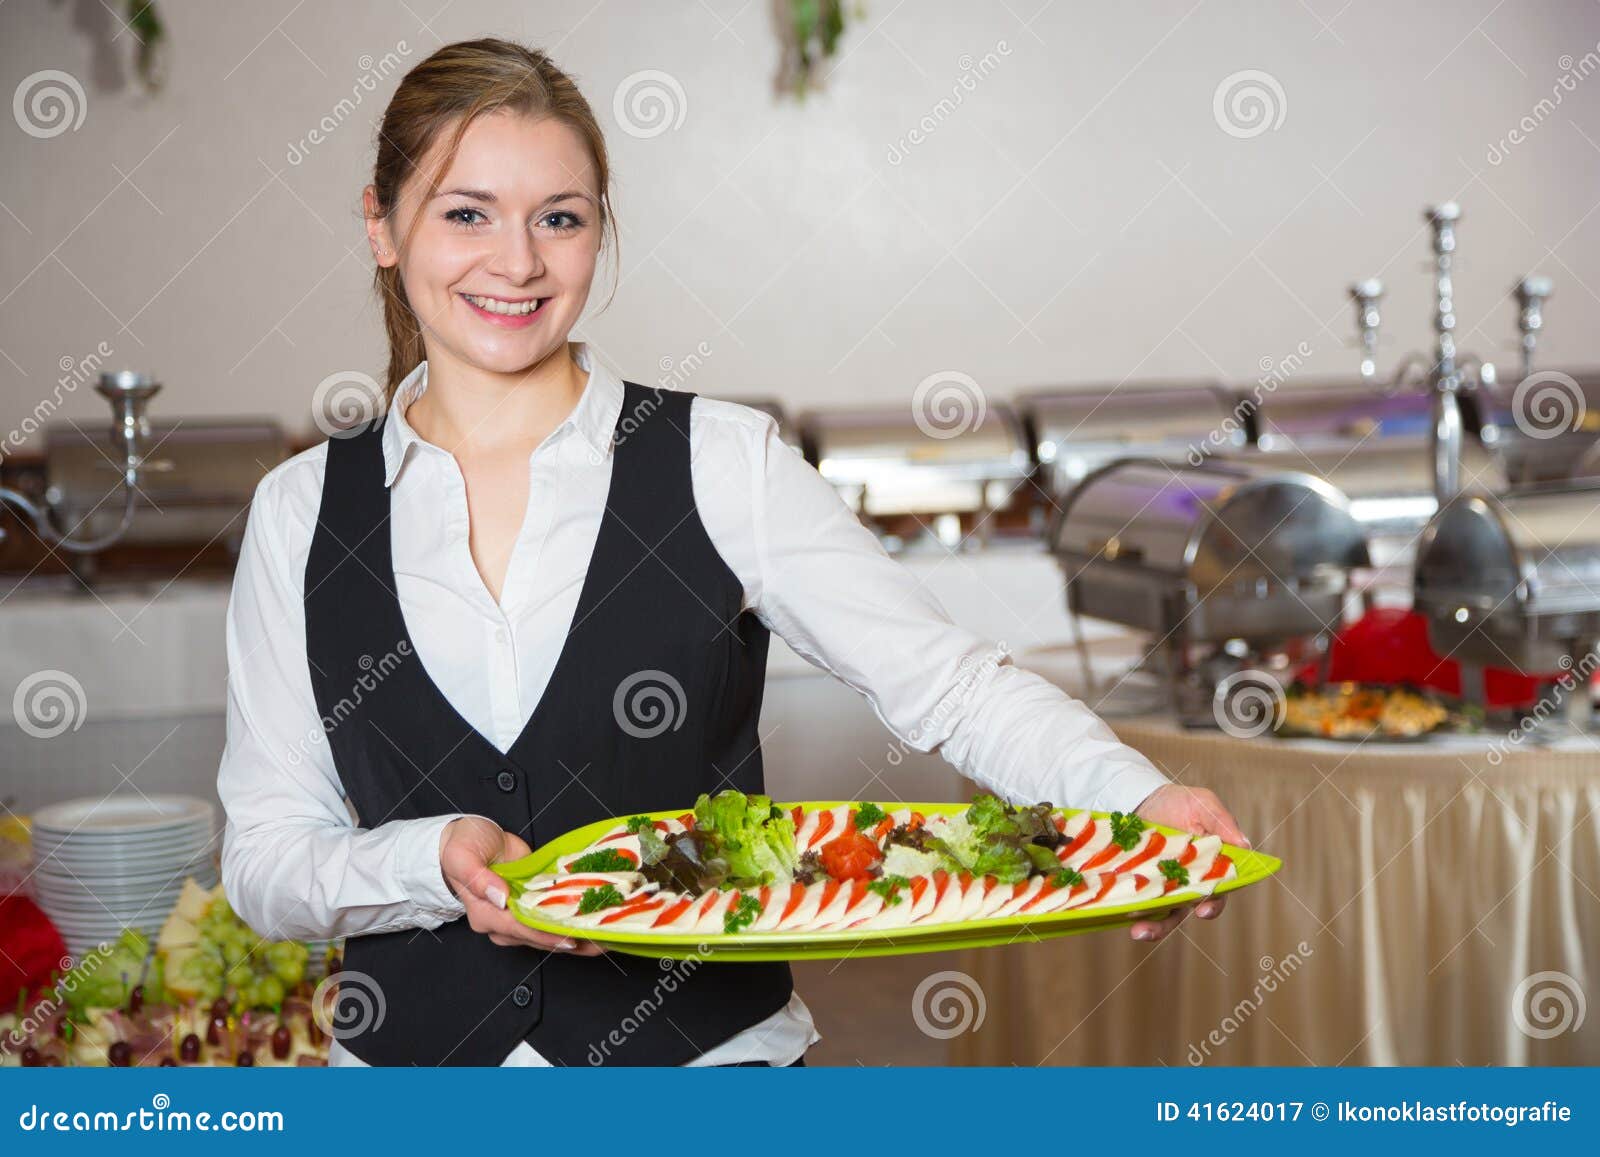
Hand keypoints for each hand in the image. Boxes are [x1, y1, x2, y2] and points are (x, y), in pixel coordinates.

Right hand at [439, 816, 605, 954]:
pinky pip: (552, 918)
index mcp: (485, 914)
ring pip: (548, 933)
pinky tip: (596, 923)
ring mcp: (518, 915)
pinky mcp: (531, 905)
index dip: (546, 935)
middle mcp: (502, 922)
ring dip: (577, 936)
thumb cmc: (463, 846)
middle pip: (538, 937)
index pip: (519, 928)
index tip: (571, 938)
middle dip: (570, 941)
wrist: (471, 837)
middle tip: (602, 941)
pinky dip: (573, 922)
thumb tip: (500, 897)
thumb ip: (478, 878)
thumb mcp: (463, 856)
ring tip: (607, 937)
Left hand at [1124, 784, 1249, 944]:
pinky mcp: (1138, 883)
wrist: (1145, 797)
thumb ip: (1223, 822)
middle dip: (1165, 925)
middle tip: (1147, 930)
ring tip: (1133, 930)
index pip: (1217, 894)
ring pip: (1158, 913)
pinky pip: (1134, 900)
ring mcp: (1161, 886)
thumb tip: (1243, 845)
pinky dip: (1126, 907)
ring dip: (1147, 925)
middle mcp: (1187, 884)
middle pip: (1180, 911)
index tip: (1202, 909)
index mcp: (1210, 870)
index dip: (1212, 905)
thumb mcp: (1204, 804)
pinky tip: (1116, 909)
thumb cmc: (1182, 802)